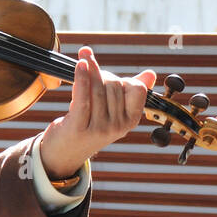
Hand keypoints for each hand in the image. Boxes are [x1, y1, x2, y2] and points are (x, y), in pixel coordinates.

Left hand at [37, 46, 155, 176]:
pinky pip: (83, 96)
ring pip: (97, 88)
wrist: (64, 152)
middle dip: (100, 75)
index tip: (109, 78)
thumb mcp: (112, 111)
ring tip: (81, 66)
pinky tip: (80, 64)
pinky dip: (82, 76)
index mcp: (131, 121)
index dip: (123, 79)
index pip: (137, 89)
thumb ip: (131, 92)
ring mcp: (99, 128)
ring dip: (88, 72)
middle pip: (114, 85)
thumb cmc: (90, 124)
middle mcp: (118, 127)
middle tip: (88, 76)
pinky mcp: (79, 127)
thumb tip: (151, 74)